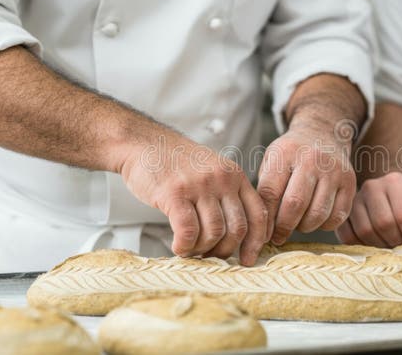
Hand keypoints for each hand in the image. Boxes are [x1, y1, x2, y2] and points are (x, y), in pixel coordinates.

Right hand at [119, 130, 267, 265]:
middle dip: (226, 250)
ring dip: (202, 250)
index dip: (256, 242)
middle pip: (238, 228)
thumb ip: (226, 196)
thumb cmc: (175, 162)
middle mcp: (221, 179)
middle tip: (211, 255)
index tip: (248, 258)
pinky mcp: (174, 194)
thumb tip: (236, 236)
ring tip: (191, 249)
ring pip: (214, 232)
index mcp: (234, 175)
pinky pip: (188, 231)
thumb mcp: (212, 170)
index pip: (258, 214)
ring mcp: (199, 185)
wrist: (143, 143)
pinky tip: (179, 247)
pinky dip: (185, 246)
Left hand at [257, 124, 355, 244]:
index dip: (265, 219)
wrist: (323, 134)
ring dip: (304, 227)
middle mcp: (312, 159)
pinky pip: (337, 217)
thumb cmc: (291, 155)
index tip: (263, 233)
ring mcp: (334, 171)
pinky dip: (323, 225)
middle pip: (295, 205)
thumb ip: (265, 190)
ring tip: (297, 223)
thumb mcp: (271, 160)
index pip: (270, 192)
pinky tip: (315, 218)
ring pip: (317, 215)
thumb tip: (262, 228)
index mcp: (286, 153)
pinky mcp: (350, 182)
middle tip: (279, 236)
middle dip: (283, 227)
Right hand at [336, 172, 401, 246]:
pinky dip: (361, 247)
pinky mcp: (343, 214)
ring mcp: (354, 199)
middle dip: (398, 243)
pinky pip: (348, 236)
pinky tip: (374, 248)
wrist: (393, 203)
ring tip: (391, 249)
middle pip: (384, 223)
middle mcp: (372, 185)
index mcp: (397, 181)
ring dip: (380, 247)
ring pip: (365, 231)